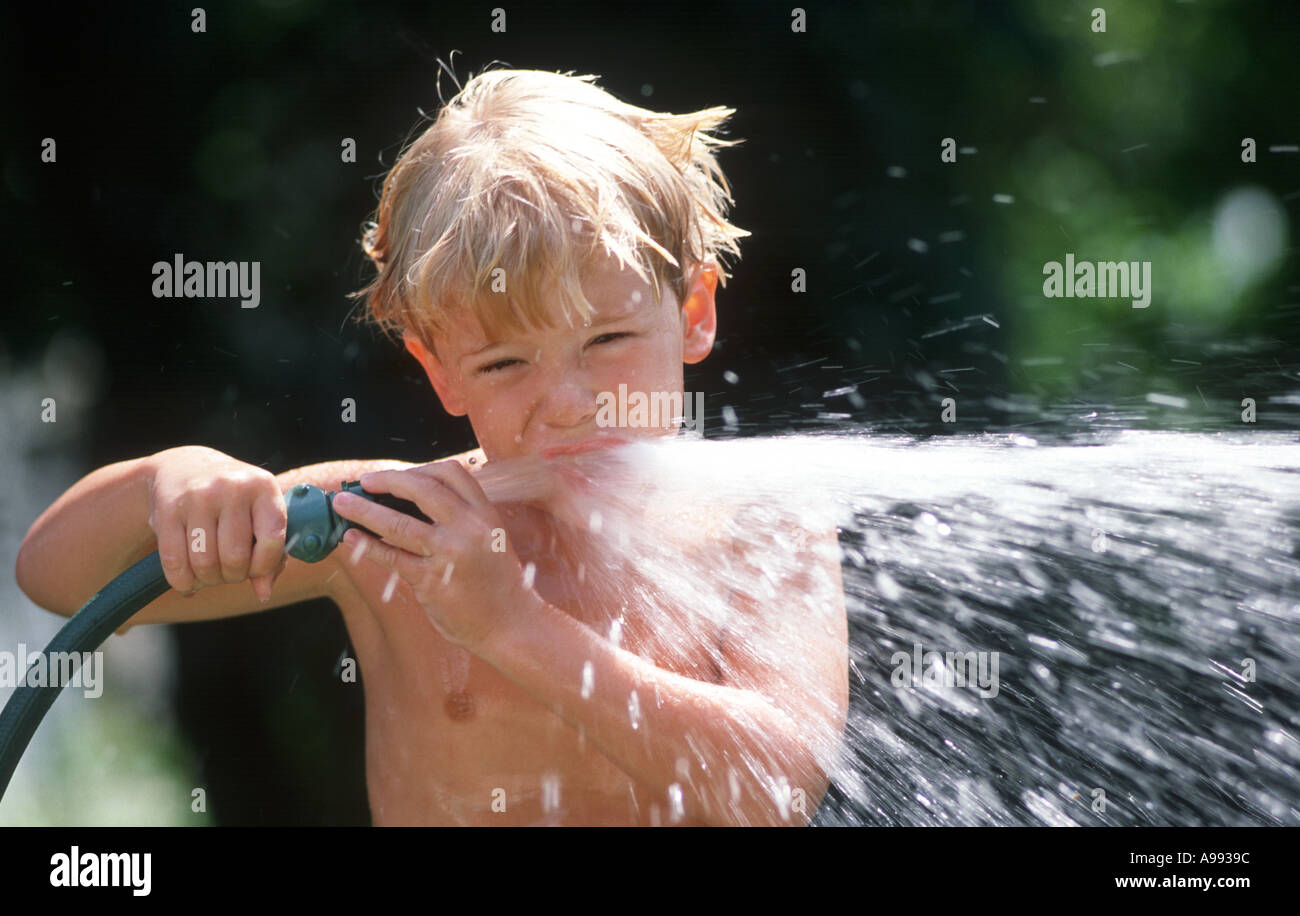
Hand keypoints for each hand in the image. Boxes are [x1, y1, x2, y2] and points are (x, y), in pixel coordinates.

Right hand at [146, 445, 286, 600]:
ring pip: (204, 563)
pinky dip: (182, 581)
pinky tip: (188, 581)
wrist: (185, 466)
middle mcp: (231, 487)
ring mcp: (197, 496)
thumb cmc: (233, 501)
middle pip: (234, 557)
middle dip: (233, 576)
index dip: (264, 566)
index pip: (272, 540)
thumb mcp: (259, 514)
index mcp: (263, 487)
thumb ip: (270, 554)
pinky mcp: (167, 510)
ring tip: (210, 573)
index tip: (256, 571)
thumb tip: (263, 594)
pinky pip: (174, 562)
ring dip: (208, 579)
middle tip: (229, 572)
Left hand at [330, 459, 531, 650]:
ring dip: (364, 510)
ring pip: (398, 523)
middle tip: (365, 482)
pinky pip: (392, 557)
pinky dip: (368, 546)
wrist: (511, 623)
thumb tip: (413, 503)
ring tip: (343, 504)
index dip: (420, 469)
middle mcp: (469, 528)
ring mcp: (449, 554)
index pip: (452, 474)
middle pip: (422, 489)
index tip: (399, 475)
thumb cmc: (498, 583)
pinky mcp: (432, 581)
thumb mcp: (492, 539)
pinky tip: (353, 539)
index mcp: (486, 514)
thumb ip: (463, 520)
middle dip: (388, 481)